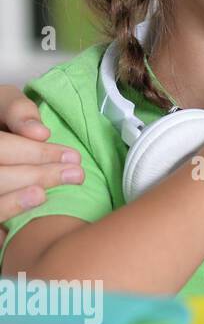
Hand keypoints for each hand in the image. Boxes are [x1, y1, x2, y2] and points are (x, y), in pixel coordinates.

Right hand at [0, 85, 83, 226]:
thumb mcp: (1, 104)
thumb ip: (17, 110)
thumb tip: (40, 133)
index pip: (2, 147)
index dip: (35, 153)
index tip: (71, 156)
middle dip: (37, 176)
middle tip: (75, 175)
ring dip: (16, 202)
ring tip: (46, 194)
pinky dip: (4, 220)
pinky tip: (20, 219)